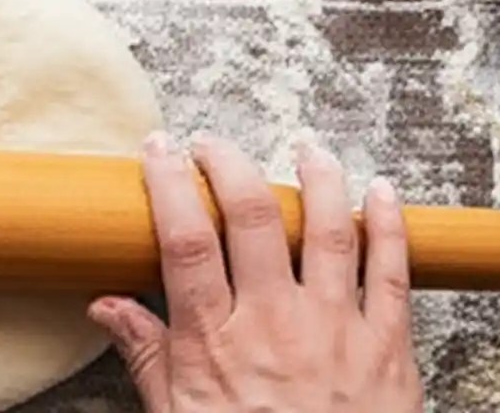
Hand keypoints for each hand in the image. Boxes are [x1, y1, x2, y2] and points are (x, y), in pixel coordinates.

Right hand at [89, 134, 423, 412]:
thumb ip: (147, 357)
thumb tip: (106, 306)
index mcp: (216, 342)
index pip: (186, 240)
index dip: (170, 183)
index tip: (159, 150)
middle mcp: (275, 323)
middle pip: (251, 217)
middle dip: (229, 163)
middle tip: (213, 143)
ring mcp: (337, 329)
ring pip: (328, 229)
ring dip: (316, 177)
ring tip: (305, 147)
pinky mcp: (388, 346)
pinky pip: (393, 272)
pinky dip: (390, 225)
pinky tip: (382, 192)